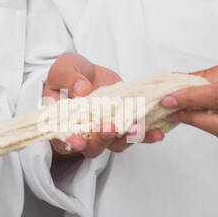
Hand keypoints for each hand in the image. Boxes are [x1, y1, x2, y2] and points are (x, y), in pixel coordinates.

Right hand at [43, 52, 163, 158]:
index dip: (68, 142)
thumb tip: (82, 91)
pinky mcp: (124, 126)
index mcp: (61, 123)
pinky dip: (146, 135)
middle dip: (101, 140)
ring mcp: (105, 132)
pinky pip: (135, 136)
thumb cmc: (71, 73)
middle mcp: (84, 134)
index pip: (61, 139)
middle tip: (109, 127)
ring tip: (136, 128)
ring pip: (116, 144)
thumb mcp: (64, 69)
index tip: (77, 142)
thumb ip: (68, 79)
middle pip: (92, 147)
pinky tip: (156, 132)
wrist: (90, 74)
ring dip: (126, 138)